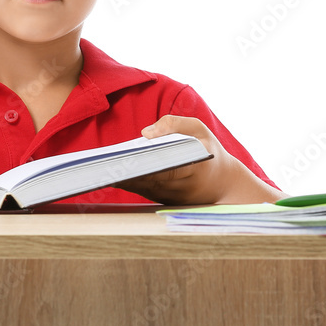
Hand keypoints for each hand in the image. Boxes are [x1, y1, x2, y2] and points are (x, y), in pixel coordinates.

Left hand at [114, 115, 229, 205]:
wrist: (223, 184)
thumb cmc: (209, 152)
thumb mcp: (200, 130)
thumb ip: (175, 124)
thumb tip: (146, 133)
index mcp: (194, 168)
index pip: (166, 169)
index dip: (144, 166)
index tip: (126, 160)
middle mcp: (181, 188)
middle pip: (148, 180)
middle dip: (127, 173)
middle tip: (105, 165)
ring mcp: (171, 197)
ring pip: (142, 188)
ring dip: (122, 179)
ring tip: (102, 168)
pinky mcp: (162, 201)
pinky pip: (142, 191)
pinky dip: (126, 183)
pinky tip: (109, 174)